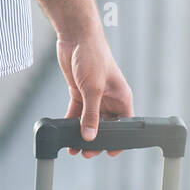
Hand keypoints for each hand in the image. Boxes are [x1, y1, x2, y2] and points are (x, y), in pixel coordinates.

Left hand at [56, 35, 133, 157]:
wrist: (76, 37)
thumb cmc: (93, 56)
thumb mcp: (93, 89)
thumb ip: (91, 115)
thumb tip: (90, 137)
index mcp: (121, 97)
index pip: (124, 124)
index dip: (119, 139)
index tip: (110, 152)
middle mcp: (109, 99)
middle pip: (105, 127)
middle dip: (96, 141)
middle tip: (87, 153)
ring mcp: (94, 97)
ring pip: (89, 123)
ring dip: (81, 135)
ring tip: (74, 149)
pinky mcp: (80, 94)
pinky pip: (76, 114)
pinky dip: (71, 124)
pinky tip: (64, 134)